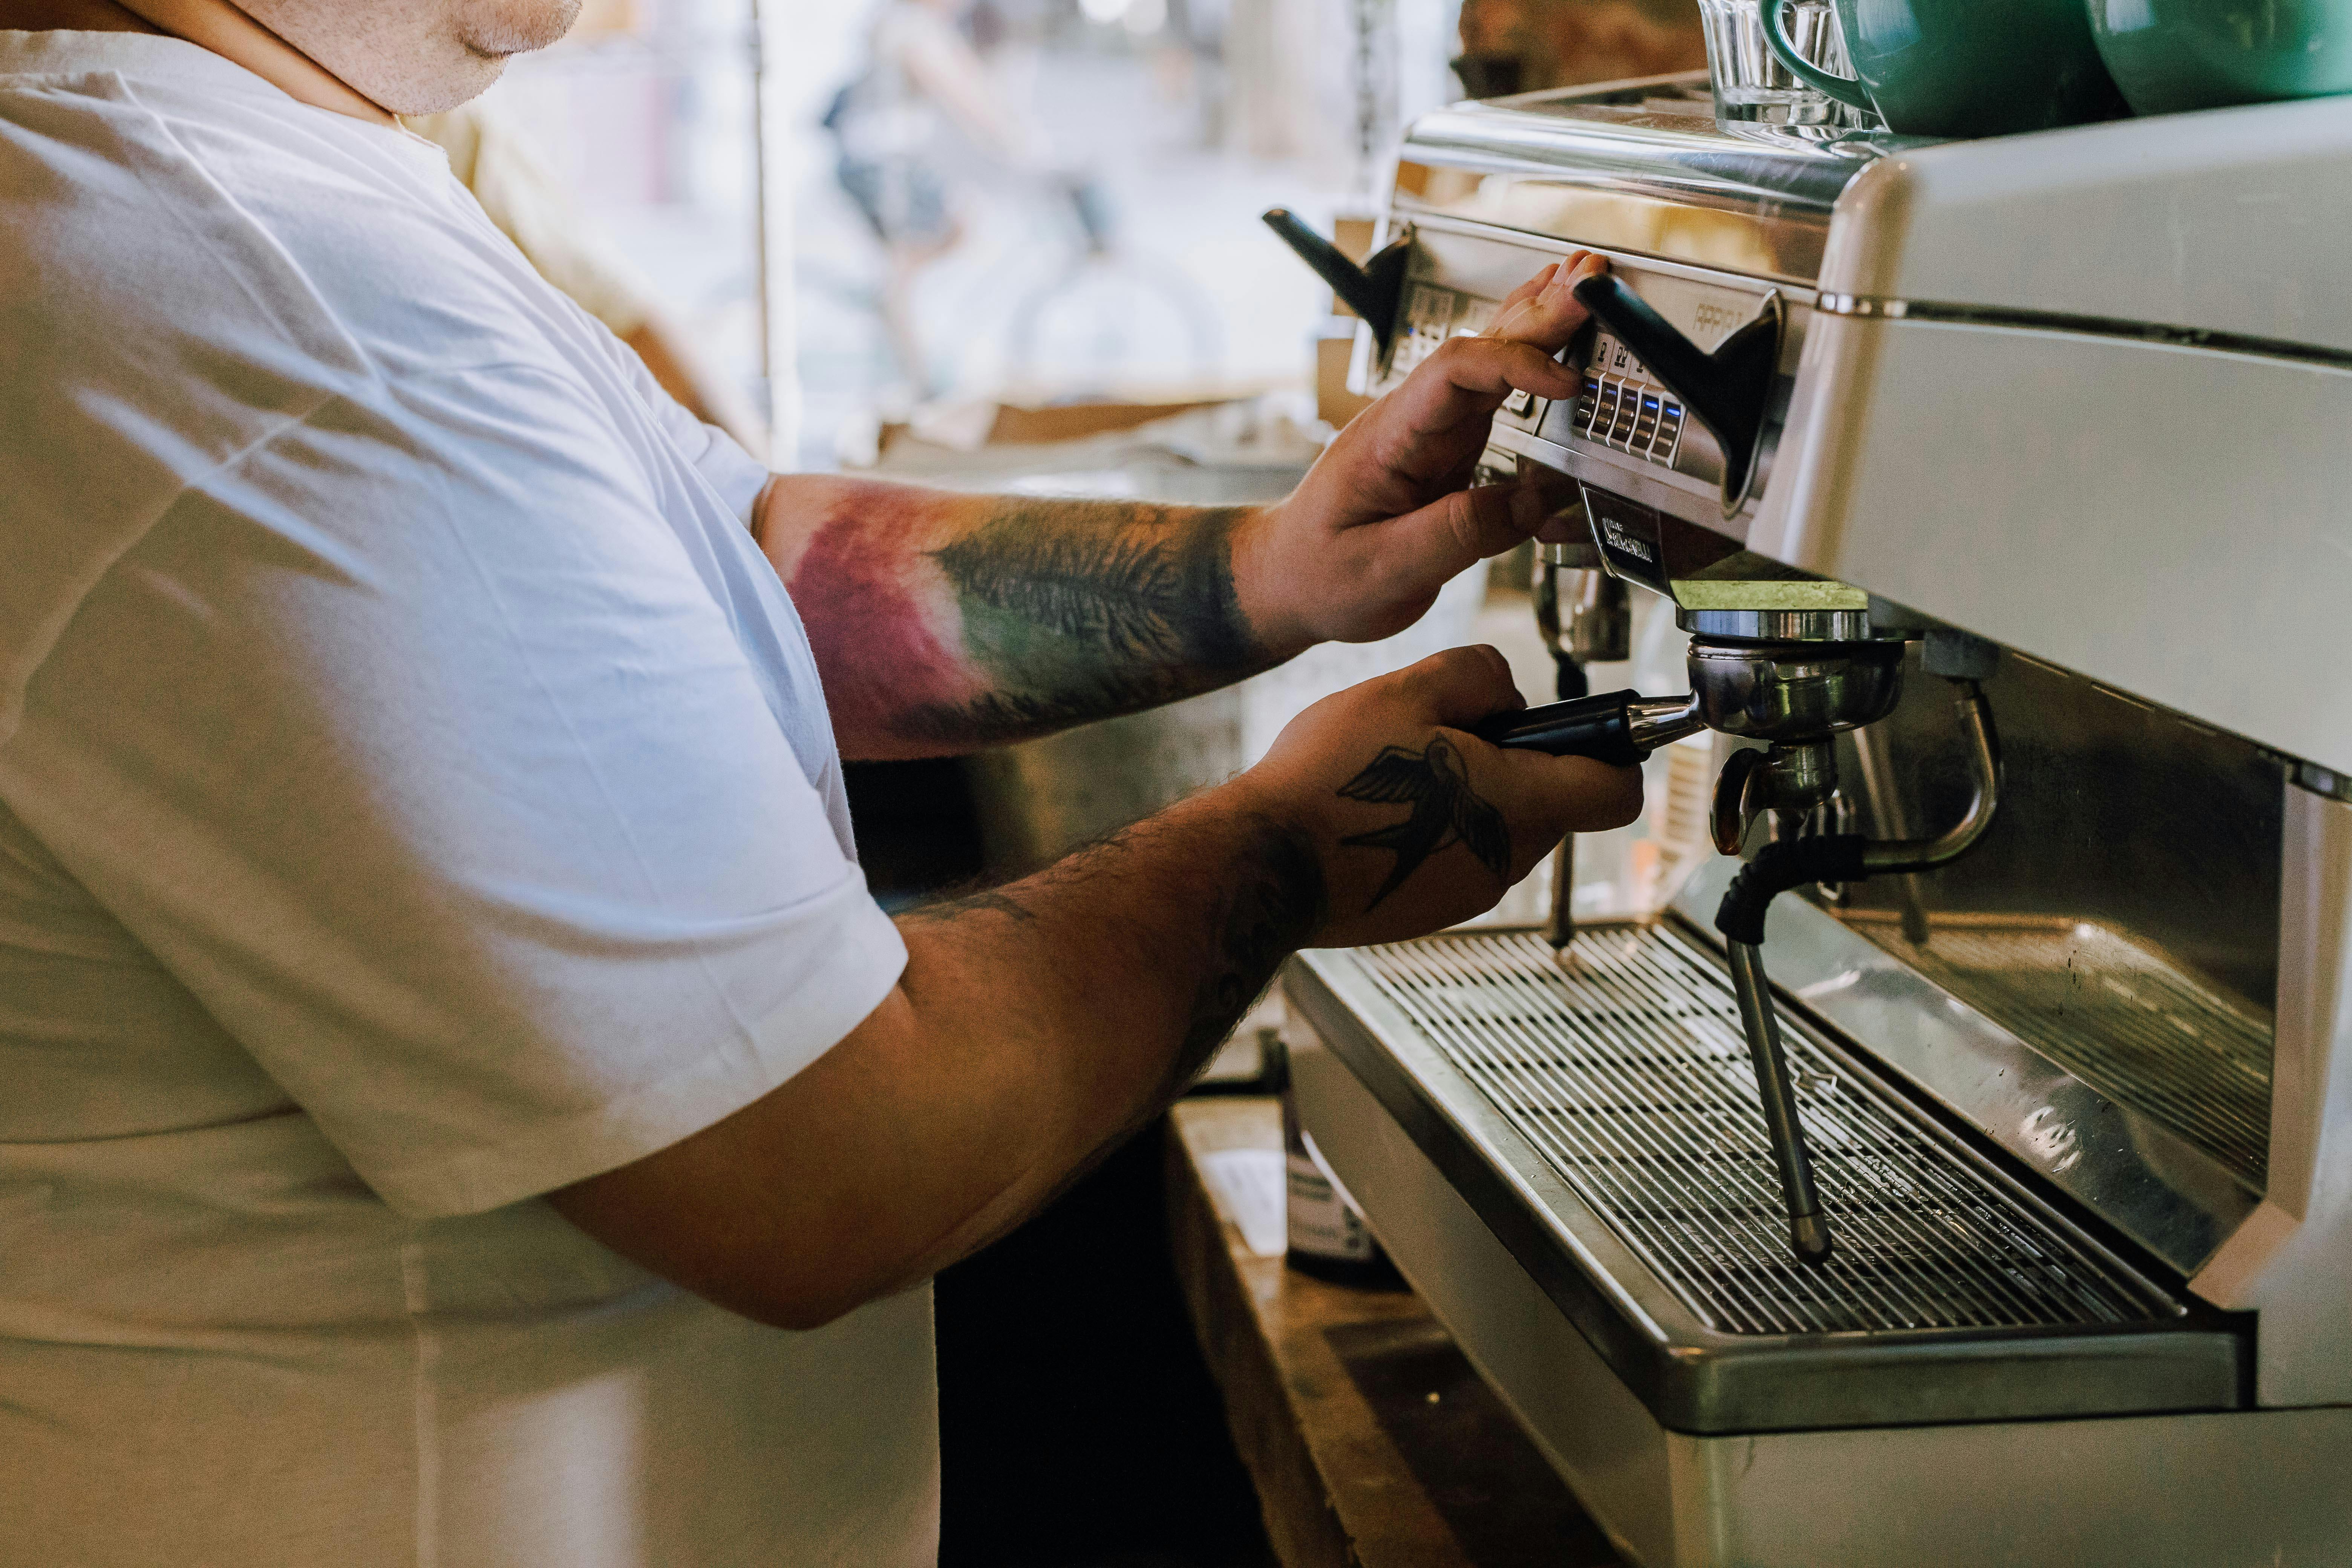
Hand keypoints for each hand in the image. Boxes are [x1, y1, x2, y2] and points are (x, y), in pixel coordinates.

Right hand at [1230, 645, 1642, 947]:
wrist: (1264, 865)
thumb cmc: (1330, 781)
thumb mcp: (1406, 690)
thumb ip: (1477, 673)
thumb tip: (1505, 691)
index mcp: (1519, 804)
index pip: (1618, 790)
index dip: (1614, 752)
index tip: (1587, 730)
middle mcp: (1506, 860)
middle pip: (1553, 804)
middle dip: (1518, 763)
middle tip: (1448, 735)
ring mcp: (1468, 895)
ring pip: (1500, 831)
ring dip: (1472, 797)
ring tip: (1403, 772)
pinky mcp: (1429, 913)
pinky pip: (1458, 861)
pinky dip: (1438, 833)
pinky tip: (1381, 812)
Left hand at [1235, 252, 1607, 652]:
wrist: (1284, 582)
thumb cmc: (1316, 573)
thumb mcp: (1382, 569)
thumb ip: (1459, 534)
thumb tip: (1532, 503)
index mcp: (1389, 437)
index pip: (1454, 373)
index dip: (1514, 366)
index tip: (1564, 382)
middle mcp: (1415, 424)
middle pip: (1483, 352)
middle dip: (1540, 314)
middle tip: (1591, 279)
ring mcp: (1435, 436)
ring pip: (1494, 368)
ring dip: (1540, 329)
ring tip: (1584, 286)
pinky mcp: (1451, 456)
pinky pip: (1500, 405)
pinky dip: (1535, 371)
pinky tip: (1558, 343)